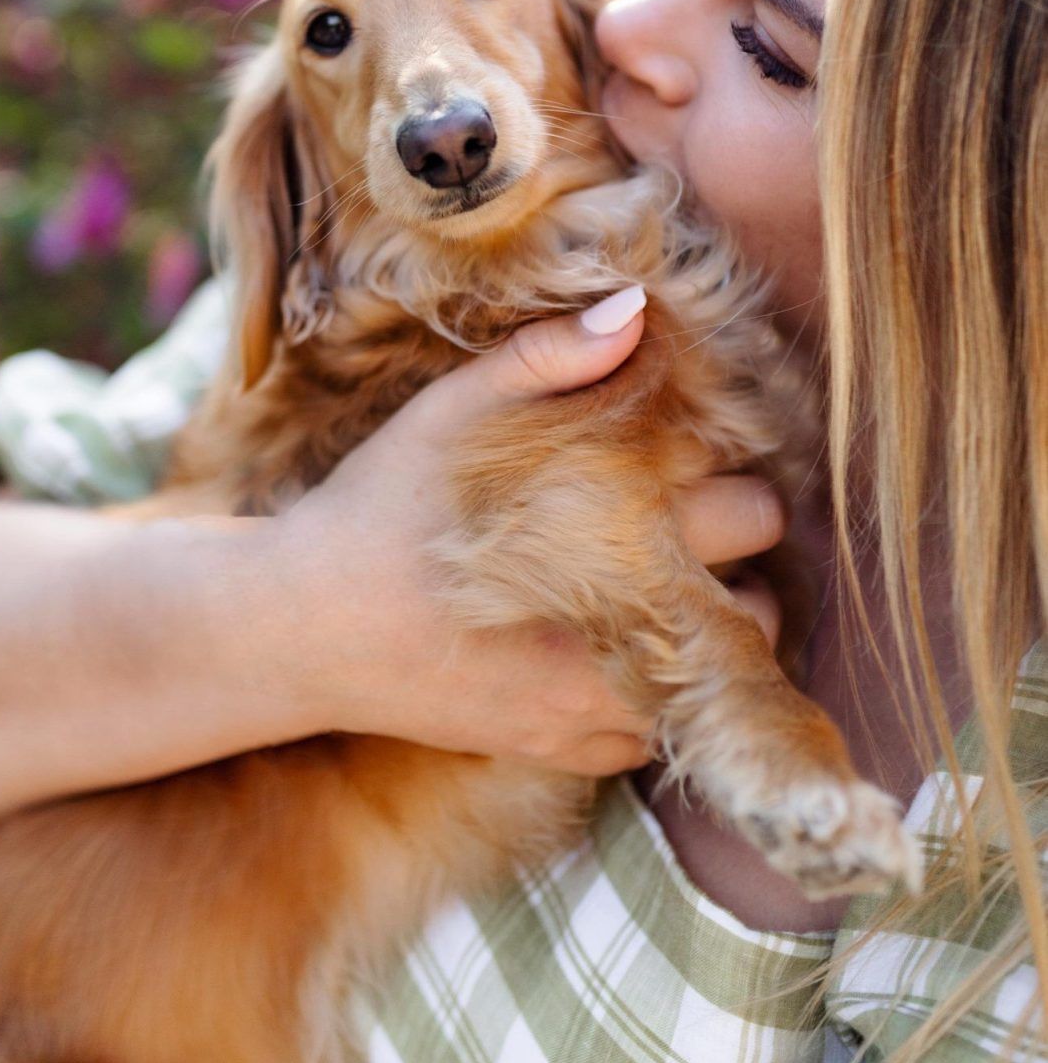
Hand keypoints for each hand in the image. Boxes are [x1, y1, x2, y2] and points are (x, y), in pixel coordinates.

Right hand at [274, 294, 783, 775]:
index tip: (681, 458)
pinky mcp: (571, 751)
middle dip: (736, 545)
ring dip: (720, 618)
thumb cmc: (376, 509)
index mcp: (609, 537)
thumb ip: (544, 360)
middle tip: (685, 511)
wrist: (302, 627)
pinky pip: (668, 730)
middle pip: (760, 594)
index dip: (723, 475)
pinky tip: (618, 641)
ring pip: (732, 665)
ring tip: (668, 576)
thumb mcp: (448, 413)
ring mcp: (601, 703)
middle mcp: (622, 630)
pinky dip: (663, 686)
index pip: (744, 510)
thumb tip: (636, 311)